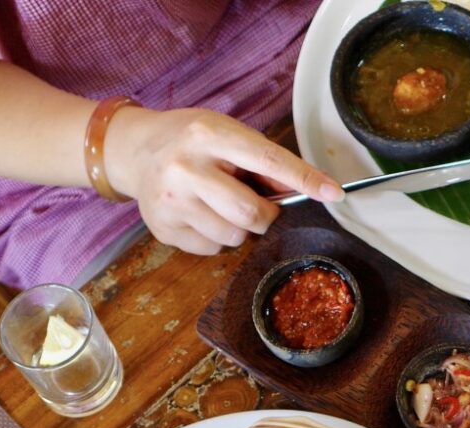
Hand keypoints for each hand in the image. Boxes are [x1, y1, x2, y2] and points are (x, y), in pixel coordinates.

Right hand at [106, 107, 341, 254]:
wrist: (136, 150)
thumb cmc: (192, 141)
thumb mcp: (226, 135)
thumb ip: (265, 161)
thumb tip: (310, 187)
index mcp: (209, 135)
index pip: (267, 161)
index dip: (304, 179)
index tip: (333, 193)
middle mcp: (186, 167)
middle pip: (251, 213)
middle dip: (265, 216)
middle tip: (257, 205)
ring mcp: (171, 201)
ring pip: (233, 238)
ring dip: (239, 228)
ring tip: (220, 205)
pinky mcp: (163, 228)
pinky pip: (212, 250)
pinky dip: (216, 238)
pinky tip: (200, 215)